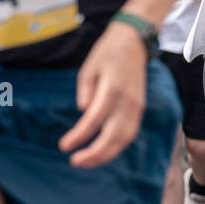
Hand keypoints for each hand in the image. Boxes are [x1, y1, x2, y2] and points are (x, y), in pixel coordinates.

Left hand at [59, 22, 147, 167]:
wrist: (134, 41)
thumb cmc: (108, 53)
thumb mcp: (88, 67)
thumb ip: (85, 91)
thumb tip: (83, 112)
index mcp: (113, 88)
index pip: (95, 118)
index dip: (80, 135)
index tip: (64, 146)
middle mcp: (128, 100)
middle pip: (114, 135)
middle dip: (95, 153)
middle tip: (75, 162)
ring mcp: (137, 106)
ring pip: (125, 138)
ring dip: (107, 154)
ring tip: (87, 162)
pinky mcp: (140, 108)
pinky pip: (130, 133)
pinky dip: (117, 146)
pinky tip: (103, 152)